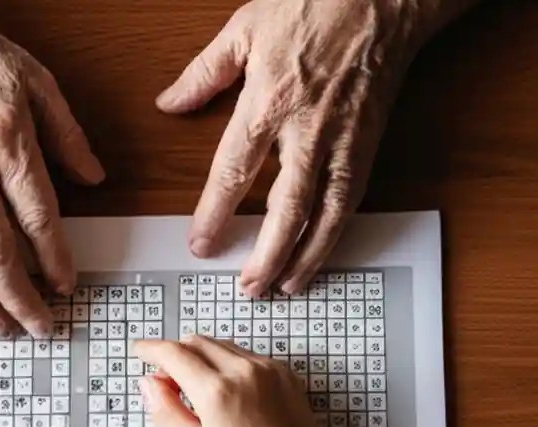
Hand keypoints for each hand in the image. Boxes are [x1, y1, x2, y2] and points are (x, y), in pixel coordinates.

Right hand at [134, 335, 347, 426]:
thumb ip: (167, 412)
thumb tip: (148, 382)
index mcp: (216, 391)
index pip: (173, 354)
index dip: (151, 349)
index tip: (139, 351)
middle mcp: (241, 369)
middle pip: (196, 341)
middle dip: (175, 353)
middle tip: (167, 381)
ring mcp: (266, 366)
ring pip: (220, 345)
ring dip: (200, 355)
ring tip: (197, 389)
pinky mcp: (283, 370)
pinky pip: (244, 354)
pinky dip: (226, 362)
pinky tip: (227, 391)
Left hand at [157, 0, 437, 295]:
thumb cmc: (312, 4)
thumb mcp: (243, 28)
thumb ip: (203, 74)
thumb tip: (170, 104)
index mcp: (268, 101)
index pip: (234, 171)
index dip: (215, 213)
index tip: (200, 244)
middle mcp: (306, 130)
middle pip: (285, 209)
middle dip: (265, 255)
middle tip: (247, 288)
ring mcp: (342, 142)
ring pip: (325, 215)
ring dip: (305, 258)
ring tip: (284, 287)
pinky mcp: (367, 146)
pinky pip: (351, 201)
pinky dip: (336, 235)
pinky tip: (319, 256)